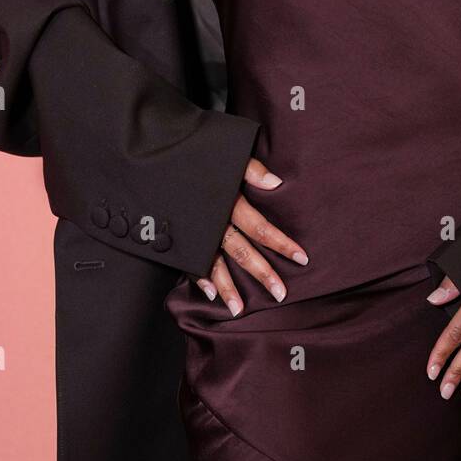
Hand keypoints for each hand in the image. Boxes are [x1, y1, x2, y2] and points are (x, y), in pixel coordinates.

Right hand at [195, 156, 308, 315]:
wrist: (159, 151)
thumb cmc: (198, 150)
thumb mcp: (228, 153)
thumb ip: (252, 169)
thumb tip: (277, 183)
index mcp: (227, 200)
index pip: (260, 227)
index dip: (280, 243)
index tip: (301, 258)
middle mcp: (213, 219)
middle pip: (241, 251)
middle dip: (261, 273)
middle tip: (280, 294)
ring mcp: (196, 230)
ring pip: (214, 262)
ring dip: (228, 287)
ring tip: (240, 310)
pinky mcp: (181, 234)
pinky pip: (189, 260)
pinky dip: (199, 278)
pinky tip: (210, 294)